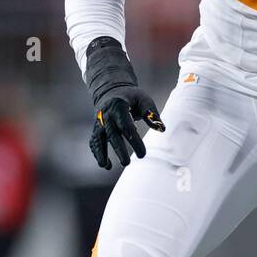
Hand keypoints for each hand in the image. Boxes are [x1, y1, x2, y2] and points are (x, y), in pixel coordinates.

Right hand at [84, 37, 164, 170]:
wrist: (111, 90)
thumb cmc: (131, 96)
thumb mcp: (143, 99)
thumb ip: (152, 113)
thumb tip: (161, 129)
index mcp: (119, 106)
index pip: (126, 126)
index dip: (134, 141)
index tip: (143, 154)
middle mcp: (106, 115)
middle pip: (112, 134)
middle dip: (118, 149)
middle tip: (126, 163)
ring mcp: (99, 122)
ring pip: (98, 138)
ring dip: (101, 152)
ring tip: (106, 166)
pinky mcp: (96, 128)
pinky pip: (94, 141)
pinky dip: (97, 153)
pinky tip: (105, 165)